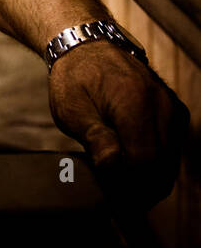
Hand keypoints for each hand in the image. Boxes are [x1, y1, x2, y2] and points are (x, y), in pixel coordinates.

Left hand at [48, 42, 188, 209]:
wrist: (87, 45)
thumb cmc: (75, 77)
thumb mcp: (72, 109)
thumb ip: (96, 139)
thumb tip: (113, 167)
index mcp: (135, 102)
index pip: (144, 162)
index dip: (131, 189)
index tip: (114, 203)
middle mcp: (161, 104)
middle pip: (162, 168)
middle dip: (141, 191)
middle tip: (116, 202)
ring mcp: (171, 107)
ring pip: (170, 163)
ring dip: (148, 180)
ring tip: (120, 187)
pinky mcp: (174, 111)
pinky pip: (171, 149)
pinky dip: (155, 164)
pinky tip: (131, 168)